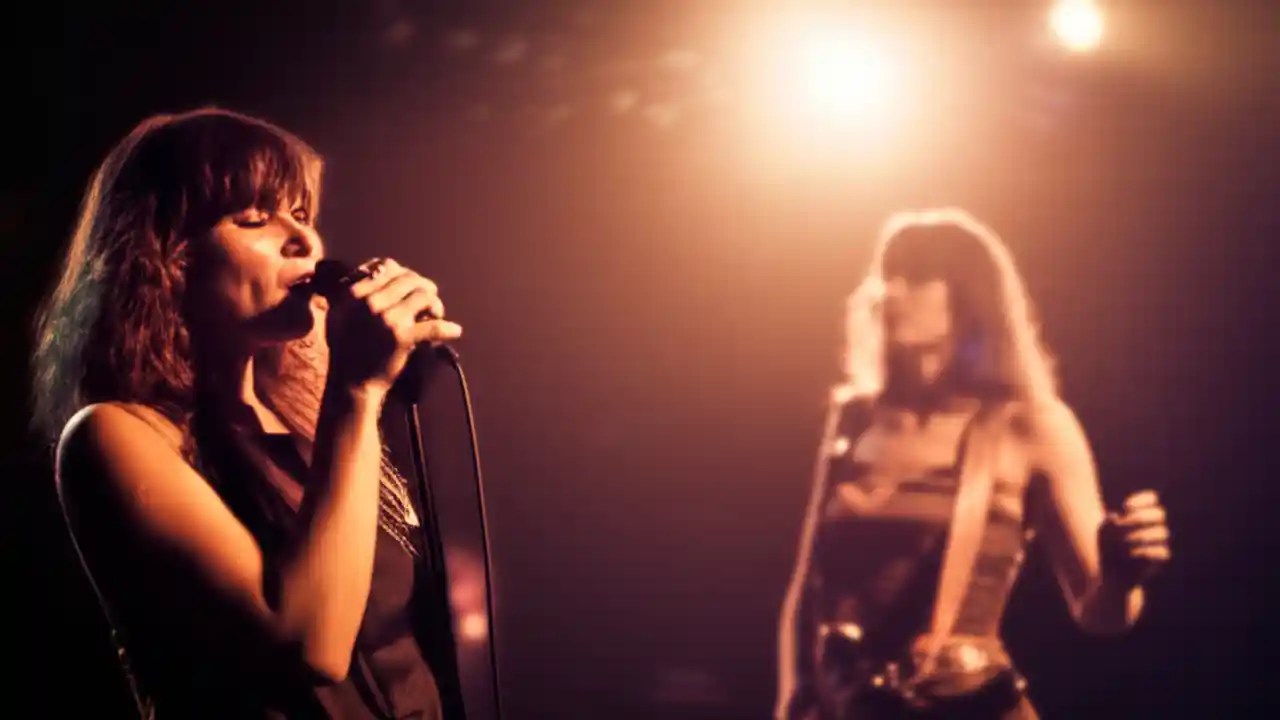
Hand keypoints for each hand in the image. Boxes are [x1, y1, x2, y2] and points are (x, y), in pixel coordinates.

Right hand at [325, 257, 461, 394]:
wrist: (351, 381)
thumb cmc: (345, 347)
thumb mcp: (339, 312)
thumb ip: (356, 289)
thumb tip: (379, 267)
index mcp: (355, 292)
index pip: (388, 266)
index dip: (406, 274)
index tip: (413, 286)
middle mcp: (371, 301)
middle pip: (409, 279)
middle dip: (424, 286)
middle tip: (430, 300)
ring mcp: (388, 318)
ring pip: (424, 296)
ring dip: (435, 303)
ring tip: (437, 314)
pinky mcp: (402, 337)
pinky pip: (434, 327)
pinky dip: (448, 328)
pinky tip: (455, 331)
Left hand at [1098, 490, 1170, 588]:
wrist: (1112, 574)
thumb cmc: (1108, 548)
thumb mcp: (1103, 534)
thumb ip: (1108, 522)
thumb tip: (1116, 517)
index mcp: (1141, 514)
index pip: (1151, 498)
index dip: (1142, 500)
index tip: (1125, 507)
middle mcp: (1153, 526)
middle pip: (1160, 513)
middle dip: (1140, 517)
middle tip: (1124, 524)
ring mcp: (1159, 541)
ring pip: (1161, 532)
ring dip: (1139, 536)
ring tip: (1124, 543)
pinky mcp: (1162, 557)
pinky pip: (1162, 551)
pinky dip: (1145, 552)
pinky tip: (1132, 555)